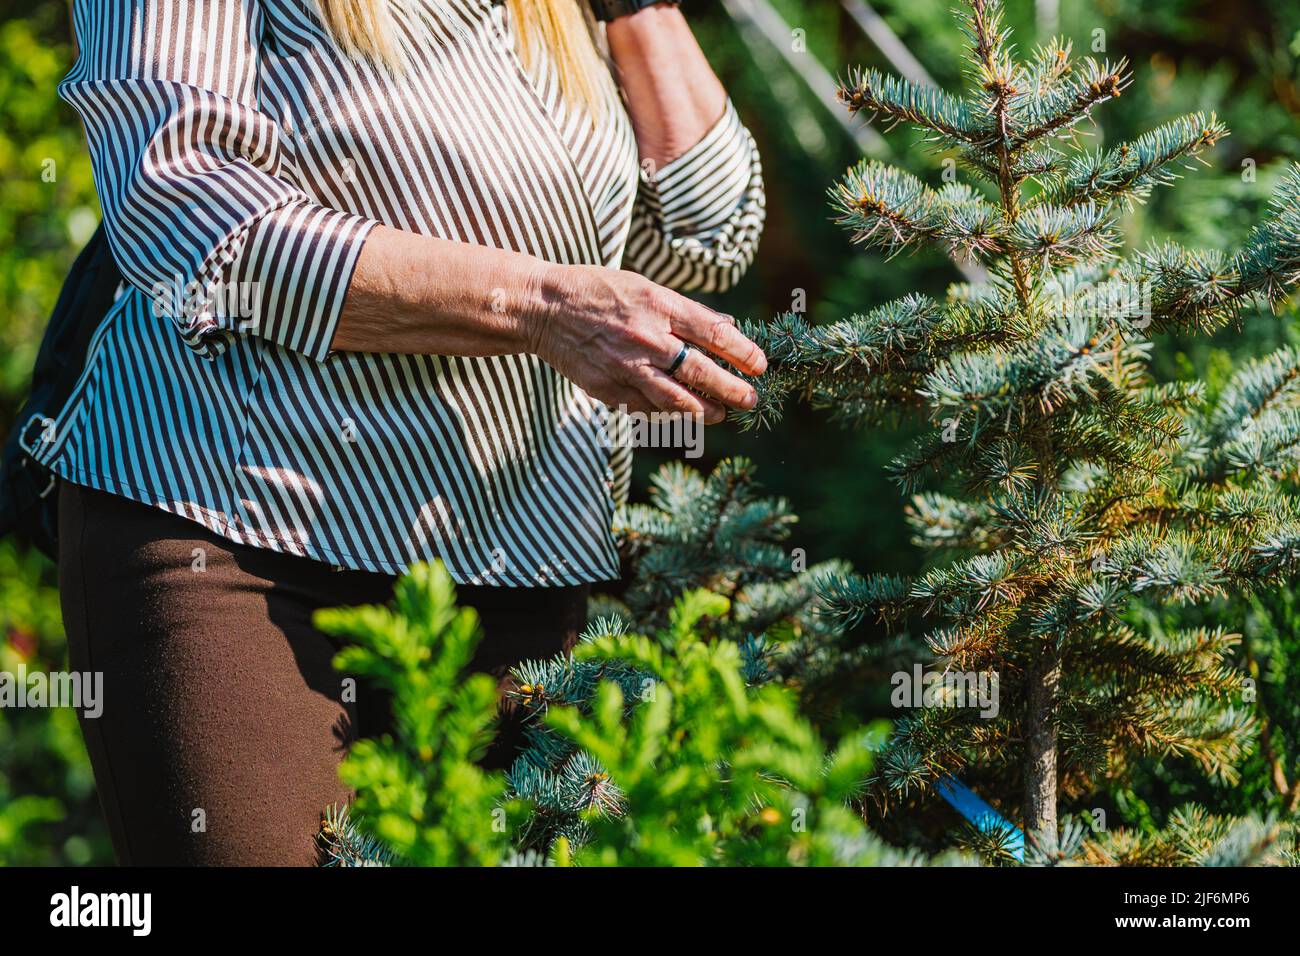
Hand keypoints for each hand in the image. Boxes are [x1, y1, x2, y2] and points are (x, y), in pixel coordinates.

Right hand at [527, 264, 766, 424]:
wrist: (545, 309)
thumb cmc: (600, 292)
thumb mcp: (645, 286)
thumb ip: (684, 311)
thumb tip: (724, 330)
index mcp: (659, 306)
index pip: (714, 334)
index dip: (742, 353)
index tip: (759, 365)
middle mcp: (646, 339)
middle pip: (701, 372)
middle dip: (733, 390)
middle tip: (751, 400)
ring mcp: (626, 368)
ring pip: (676, 401)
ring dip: (704, 410)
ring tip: (720, 413)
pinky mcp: (607, 389)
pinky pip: (646, 408)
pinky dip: (667, 413)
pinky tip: (680, 412)